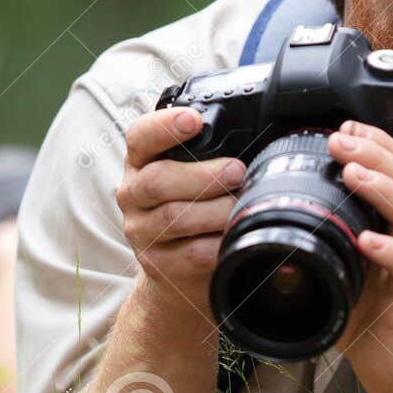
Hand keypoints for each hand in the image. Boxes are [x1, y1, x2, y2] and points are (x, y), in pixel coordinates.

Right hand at [117, 107, 244, 316]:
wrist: (179, 272)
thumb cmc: (193, 211)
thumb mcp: (191, 177)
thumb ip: (208, 155)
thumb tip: (259, 134)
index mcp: (141, 163)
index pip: (139, 137)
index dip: (164, 127)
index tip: (194, 120)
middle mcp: (133, 195)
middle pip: (156, 180)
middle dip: (203, 175)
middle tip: (237, 171)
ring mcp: (141, 231)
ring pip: (173, 218)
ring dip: (214, 210)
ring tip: (240, 205)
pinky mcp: (156, 264)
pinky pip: (190, 253)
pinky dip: (217, 244)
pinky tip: (233, 237)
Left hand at [326, 119, 392, 392]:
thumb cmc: (371, 319)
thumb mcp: (342, 269)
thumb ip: (323, 241)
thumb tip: (276, 218)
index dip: (376, 143)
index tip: (345, 127)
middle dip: (375, 151)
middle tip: (341, 138)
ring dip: (382, 187)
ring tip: (354, 171)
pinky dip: (388, 249)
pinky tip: (366, 240)